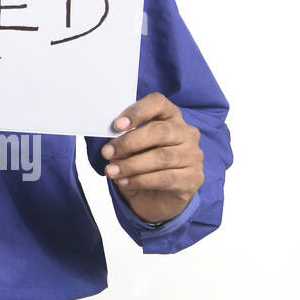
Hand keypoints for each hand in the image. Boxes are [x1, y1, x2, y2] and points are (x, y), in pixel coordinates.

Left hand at [102, 92, 203, 224]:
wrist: (156, 196)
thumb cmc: (141, 162)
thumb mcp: (129, 146)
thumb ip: (121, 137)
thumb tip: (106, 139)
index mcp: (170, 116)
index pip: (158, 103)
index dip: (137, 111)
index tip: (117, 125)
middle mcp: (186, 132)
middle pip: (159, 131)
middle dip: (129, 142)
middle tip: (107, 153)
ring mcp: (193, 155)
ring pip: (161, 157)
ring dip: (131, 165)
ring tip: (112, 171)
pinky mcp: (194, 178)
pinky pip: (165, 178)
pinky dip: (140, 180)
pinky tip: (125, 182)